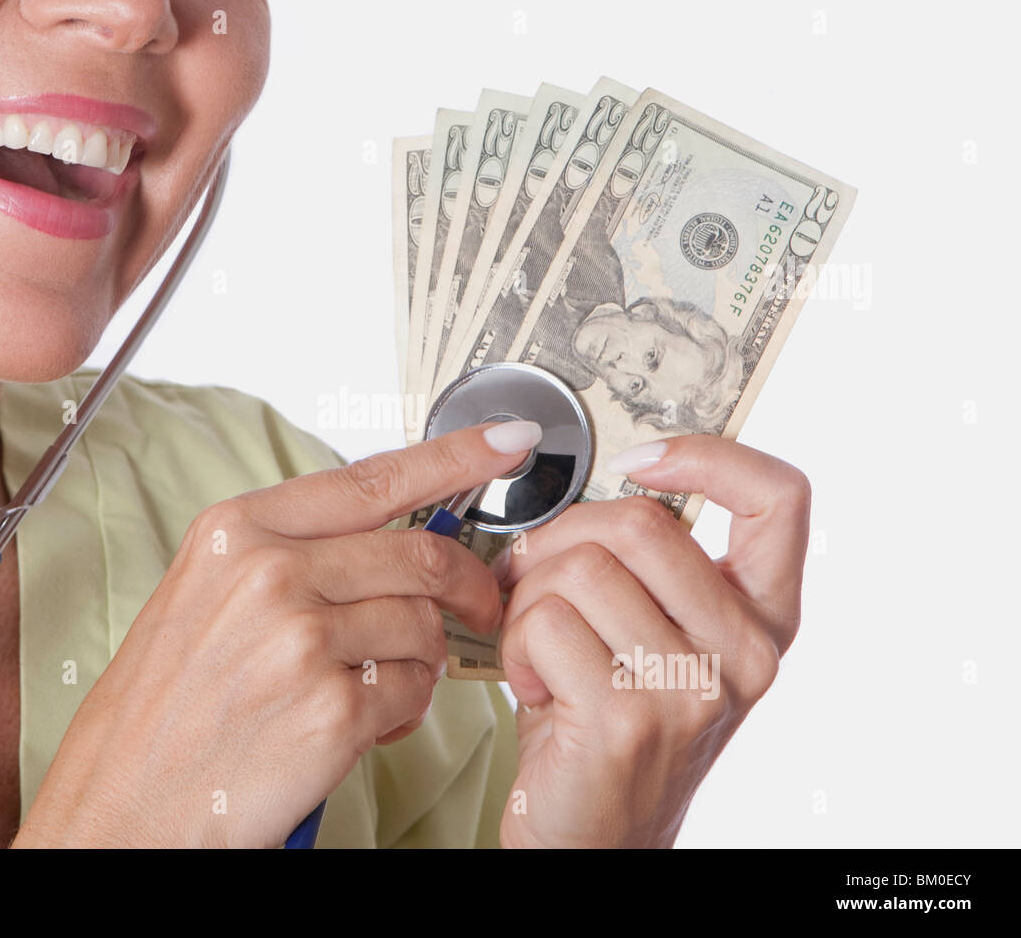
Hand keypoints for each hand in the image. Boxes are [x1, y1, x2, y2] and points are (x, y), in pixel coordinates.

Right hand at [14, 420, 539, 847]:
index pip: (371, 479)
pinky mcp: (330, 709)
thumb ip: (291, 554)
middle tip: (478, 608)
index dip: (454, 456)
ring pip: (424, 626)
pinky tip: (362, 726)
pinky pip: (414, 691)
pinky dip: (405, 711)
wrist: (123, 806)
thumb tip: (386, 536)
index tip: (507, 439)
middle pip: (420, 554)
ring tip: (374, 689)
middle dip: (467, 586)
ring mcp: (300, 639)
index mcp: (236, 533)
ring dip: (421, 662)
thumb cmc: (164, 708)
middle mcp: (268, 573)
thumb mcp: (205, 598)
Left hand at [496, 435, 809, 847]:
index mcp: (759, 619)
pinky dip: (516, 645)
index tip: (641, 463)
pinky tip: (533, 685)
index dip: (709, 457)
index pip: (780, 498)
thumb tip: (585, 495)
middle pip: (638, 524)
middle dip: (559, 539)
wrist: (594, 838)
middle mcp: (743, 652)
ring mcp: (692, 687)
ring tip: (540, 650)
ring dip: (529, 601)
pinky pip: (544, 623)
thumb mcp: (656, 640)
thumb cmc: (609, 728)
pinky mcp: (628, 718)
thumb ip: (649, 569)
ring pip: (578, 570)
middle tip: (536, 580)